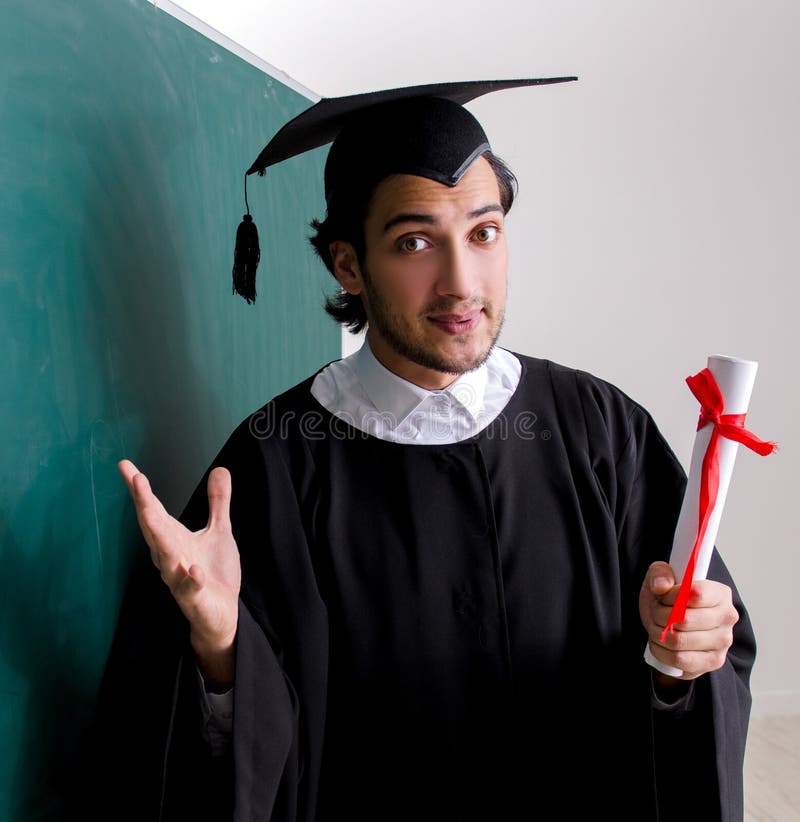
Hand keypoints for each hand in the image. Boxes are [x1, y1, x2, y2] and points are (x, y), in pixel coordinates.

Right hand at [118, 459, 240, 687]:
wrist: (220, 614)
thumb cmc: (213, 573)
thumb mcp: (219, 531)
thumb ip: (218, 502)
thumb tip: (220, 470)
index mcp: (173, 538)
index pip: (153, 510)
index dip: (140, 489)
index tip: (125, 465)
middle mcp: (170, 556)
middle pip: (153, 528)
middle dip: (144, 504)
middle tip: (136, 479)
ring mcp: (179, 577)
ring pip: (165, 557)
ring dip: (159, 537)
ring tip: (150, 515)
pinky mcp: (194, 598)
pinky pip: (190, 588)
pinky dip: (191, 578)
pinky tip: (193, 569)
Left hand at [639, 561, 738, 682]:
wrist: (670, 627)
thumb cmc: (669, 601)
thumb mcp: (660, 579)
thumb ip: (660, 573)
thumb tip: (661, 586)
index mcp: (720, 593)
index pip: (696, 594)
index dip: (672, 596)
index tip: (662, 596)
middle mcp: (727, 617)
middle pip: (685, 619)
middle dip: (660, 616)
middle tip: (655, 613)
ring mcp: (723, 642)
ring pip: (679, 640)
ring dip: (659, 634)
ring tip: (657, 627)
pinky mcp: (713, 662)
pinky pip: (679, 659)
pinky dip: (661, 651)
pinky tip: (659, 643)